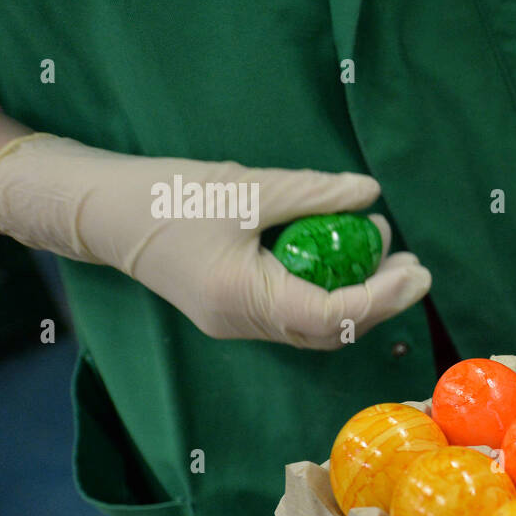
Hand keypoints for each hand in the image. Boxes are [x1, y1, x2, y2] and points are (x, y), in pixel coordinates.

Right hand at [0, 132, 429, 347]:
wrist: (99, 209)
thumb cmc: (164, 194)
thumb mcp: (247, 185)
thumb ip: (313, 193)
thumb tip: (370, 195)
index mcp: (242, 300)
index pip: (331, 316)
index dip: (382, 297)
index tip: (416, 272)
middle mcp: (242, 323)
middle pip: (330, 330)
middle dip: (379, 301)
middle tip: (414, 265)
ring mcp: (237, 322)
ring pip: (314, 327)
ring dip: (357, 298)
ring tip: (388, 257)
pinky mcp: (235, 310)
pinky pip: (295, 314)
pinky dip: (329, 293)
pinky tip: (348, 262)